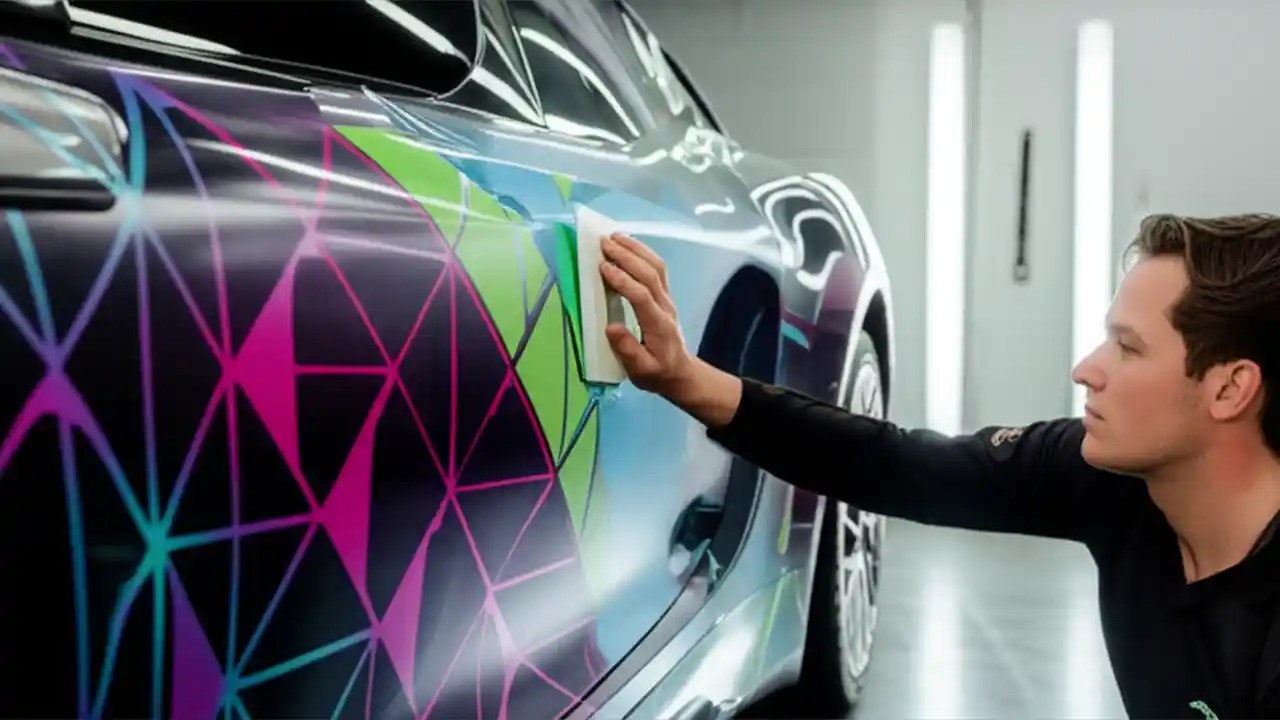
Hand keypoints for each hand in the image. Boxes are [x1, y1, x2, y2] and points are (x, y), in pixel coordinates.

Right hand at [598, 233, 693, 394]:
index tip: (603, 267)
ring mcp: (667, 299)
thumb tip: (611, 328)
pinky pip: (657, 269)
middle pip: (649, 274)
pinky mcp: (665, 296)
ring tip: (615, 236)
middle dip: (627, 256)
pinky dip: (643, 253)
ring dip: (636, 249)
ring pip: (656, 267)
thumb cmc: (657, 373)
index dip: (623, 280)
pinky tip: (629, 245)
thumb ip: (627, 350)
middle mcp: (665, 307)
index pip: (641, 295)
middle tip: (604, 243)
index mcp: (658, 325)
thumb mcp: (641, 371)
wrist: (680, 373)